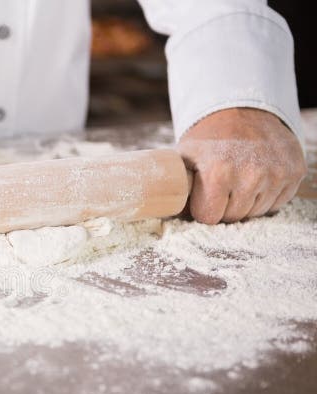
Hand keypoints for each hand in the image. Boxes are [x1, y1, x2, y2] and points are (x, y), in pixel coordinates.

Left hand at [178, 107, 305, 223]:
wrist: (243, 110)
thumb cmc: (209, 138)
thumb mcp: (183, 156)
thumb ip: (174, 185)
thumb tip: (165, 211)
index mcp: (219, 172)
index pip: (209, 217)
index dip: (202, 209)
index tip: (201, 197)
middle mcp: (251, 175)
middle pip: (232, 217)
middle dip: (222, 207)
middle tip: (219, 187)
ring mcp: (276, 174)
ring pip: (255, 213)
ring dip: (244, 203)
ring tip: (237, 180)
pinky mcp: (294, 173)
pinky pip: (275, 203)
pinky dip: (264, 197)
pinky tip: (255, 178)